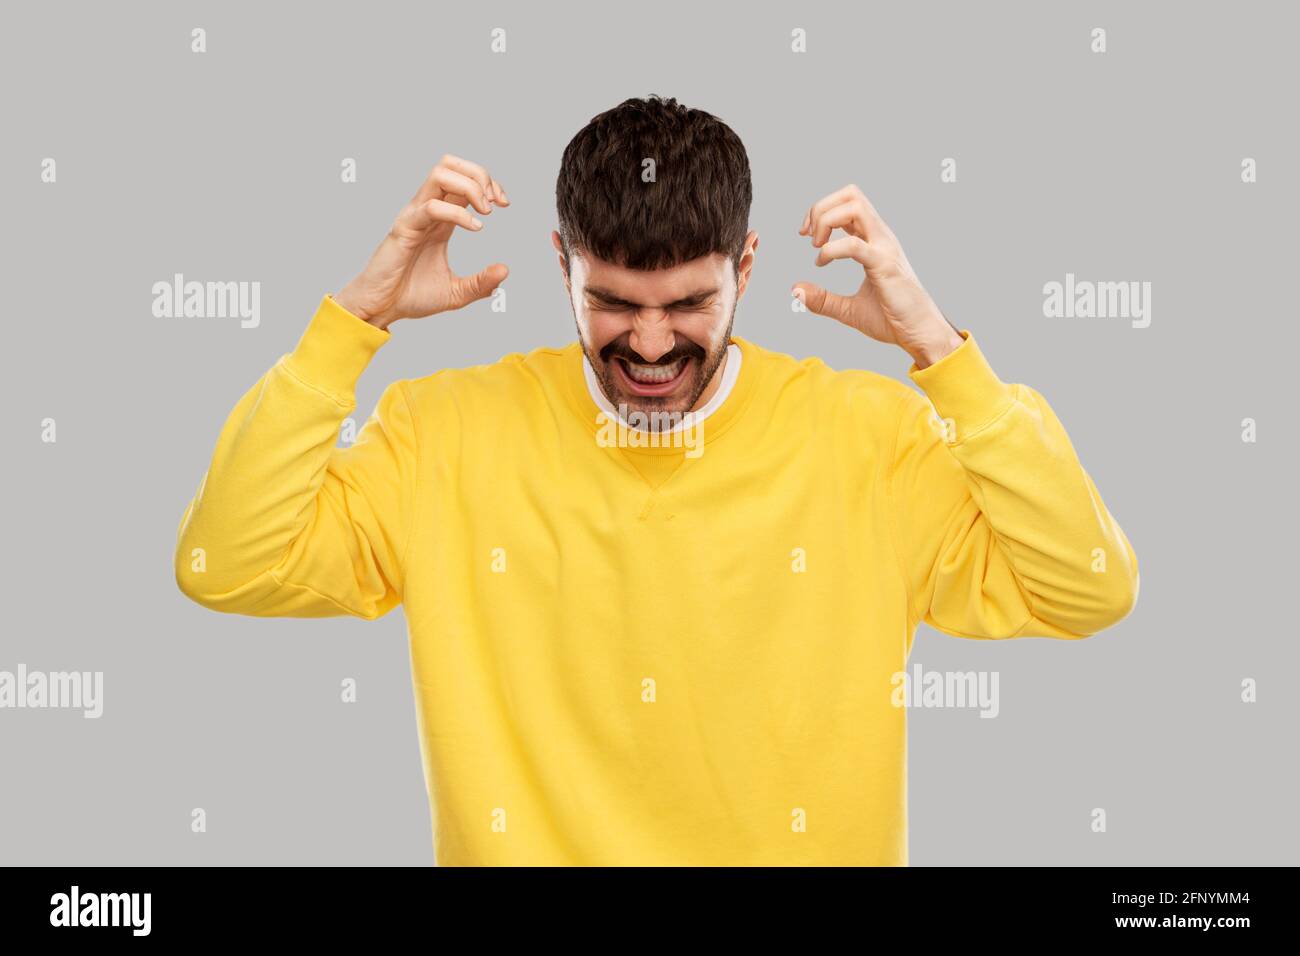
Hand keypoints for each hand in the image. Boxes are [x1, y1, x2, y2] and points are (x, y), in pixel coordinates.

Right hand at [333, 154, 509, 329]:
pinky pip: (432, 207)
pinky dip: (458, 213)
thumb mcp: (456, 293)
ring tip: (485, 212)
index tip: (504, 203)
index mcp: (439, 220)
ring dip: (470, 186)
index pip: (462, 179)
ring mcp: (414, 216)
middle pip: (450, 165)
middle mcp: (427, 211)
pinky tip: (475, 228)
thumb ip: (481, 284)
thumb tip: (504, 270)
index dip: (486, 183)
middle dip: (480, 175)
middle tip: (496, 203)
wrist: (381, 309)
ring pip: (440, 175)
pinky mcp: (404, 228)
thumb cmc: (411, 296)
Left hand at [792, 184, 962, 367]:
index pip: (848, 203)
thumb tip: (795, 290)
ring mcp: (884, 248)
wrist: (919, 333)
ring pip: (855, 207)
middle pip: (851, 194)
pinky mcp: (885, 265)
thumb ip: (822, 299)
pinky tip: (822, 263)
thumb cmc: (892, 318)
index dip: (821, 211)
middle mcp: (880, 237)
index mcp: (873, 241)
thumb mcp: (848, 309)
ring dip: (826, 220)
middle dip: (821, 208)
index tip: (805, 234)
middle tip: (809, 237)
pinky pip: (854, 245)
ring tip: (817, 247)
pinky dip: (831, 250)